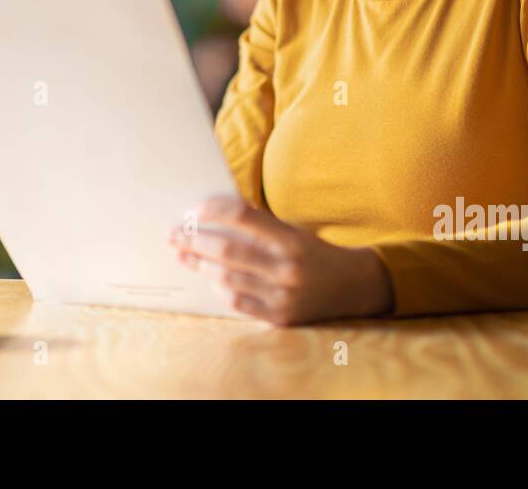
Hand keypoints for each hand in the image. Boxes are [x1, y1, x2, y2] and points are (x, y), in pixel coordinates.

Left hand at [168, 194, 393, 324]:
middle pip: (228, 252)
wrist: (352, 285)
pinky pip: (239, 303)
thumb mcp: (293, 231)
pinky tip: (211, 279)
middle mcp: (287, 268)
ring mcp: (284, 296)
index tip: (193, 210)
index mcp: (291, 239)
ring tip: (184, 255)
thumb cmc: (313, 251)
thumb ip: (259, 225)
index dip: (214, 212)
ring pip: (228, 279)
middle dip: (195, 242)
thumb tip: (213, 216)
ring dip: (200, 265)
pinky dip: (221, 289)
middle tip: (175, 235)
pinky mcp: (281, 318)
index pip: (243, 217)